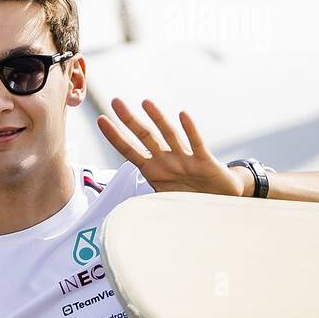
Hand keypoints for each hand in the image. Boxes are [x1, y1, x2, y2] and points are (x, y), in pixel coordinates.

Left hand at [97, 98, 243, 196]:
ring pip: (169, 135)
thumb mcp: (162, 203)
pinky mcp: (204, 161)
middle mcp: (167, 160)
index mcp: (153, 170)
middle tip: (115, 101)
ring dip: (157, 119)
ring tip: (145, 103)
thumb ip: (144, 205)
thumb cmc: (188, 199)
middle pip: (145, 137)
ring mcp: (184, 158)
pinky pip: (196, 144)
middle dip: (130, 120)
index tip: (101, 119)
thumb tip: (123, 216)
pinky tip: (183, 115)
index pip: (129, 150)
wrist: (218, 201)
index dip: (115, 137)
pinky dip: (190, 130)